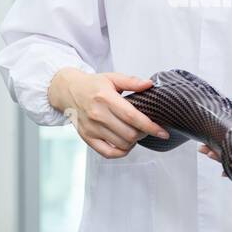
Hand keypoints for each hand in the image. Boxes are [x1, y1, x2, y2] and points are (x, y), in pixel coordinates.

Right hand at [49, 69, 168, 159]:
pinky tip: (126, 144)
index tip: (163, 132)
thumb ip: (132, 81)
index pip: (132, 117)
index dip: (150, 127)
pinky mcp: (87, 137)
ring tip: (135, 134)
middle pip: (129, 134)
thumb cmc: (93, 85)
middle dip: (143, 134)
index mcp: (106, 98)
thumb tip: (149, 84)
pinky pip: (108, 153)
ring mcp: (91, 128)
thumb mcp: (112, 78)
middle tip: (146, 128)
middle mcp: (98, 115)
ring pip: (121, 144)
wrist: (68, 91)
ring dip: (134, 142)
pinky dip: (121, 152)